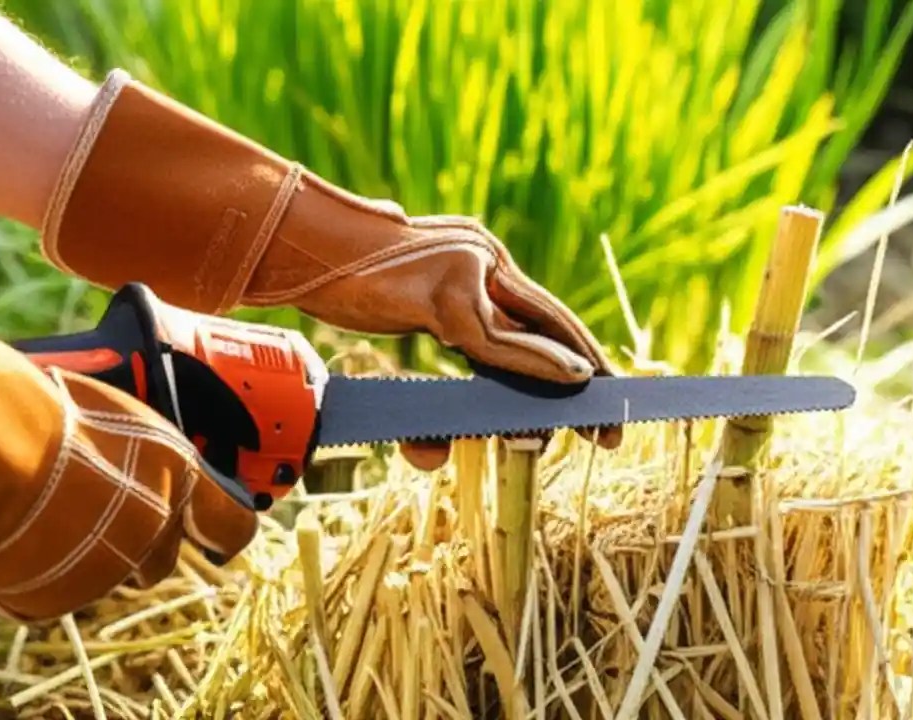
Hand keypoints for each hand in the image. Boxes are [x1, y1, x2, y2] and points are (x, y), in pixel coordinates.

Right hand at [0, 336, 256, 622]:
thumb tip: (141, 443)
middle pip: (163, 558)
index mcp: (182, 479)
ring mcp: (108, 568)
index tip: (216, 531)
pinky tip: (25, 536)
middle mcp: (155, 530)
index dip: (224, 529)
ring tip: (55, 514)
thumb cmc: (50, 415)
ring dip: (93, 554)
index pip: (233, 525)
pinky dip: (45, 573)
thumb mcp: (116, 414)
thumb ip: (142, 444)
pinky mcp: (58, 597)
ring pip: (111, 574)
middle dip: (140, 541)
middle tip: (104, 509)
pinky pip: (57, 592)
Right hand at [38, 69, 621, 465]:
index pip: (537, 309)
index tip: (600, 388)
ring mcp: (468, 268)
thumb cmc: (347, 282)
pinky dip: (535, 365)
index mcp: (480, 257)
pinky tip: (572, 383)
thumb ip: (437, 360)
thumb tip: (437, 444)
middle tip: (614, 419)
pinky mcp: (443, 295)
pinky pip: (497, 345)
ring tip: (589, 421)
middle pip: (549, 321)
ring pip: (530, 337)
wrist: (299, 245)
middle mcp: (485, 255)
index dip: (570, 349)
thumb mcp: (407, 317)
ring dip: (562, 385)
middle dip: (584, 374)